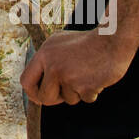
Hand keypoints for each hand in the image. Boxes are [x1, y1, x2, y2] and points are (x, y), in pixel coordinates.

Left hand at [20, 29, 136, 105]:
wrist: (112, 39)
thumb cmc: (86, 41)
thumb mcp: (59, 42)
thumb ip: (45, 61)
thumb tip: (32, 88)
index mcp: (44, 55)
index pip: (26, 81)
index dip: (31, 92)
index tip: (37, 97)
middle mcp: (53, 67)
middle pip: (44, 97)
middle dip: (53, 99)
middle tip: (62, 95)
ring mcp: (69, 78)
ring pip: (68, 99)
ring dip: (77, 92)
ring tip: (86, 74)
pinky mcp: (85, 87)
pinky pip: (85, 99)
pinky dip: (92, 92)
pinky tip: (96, 76)